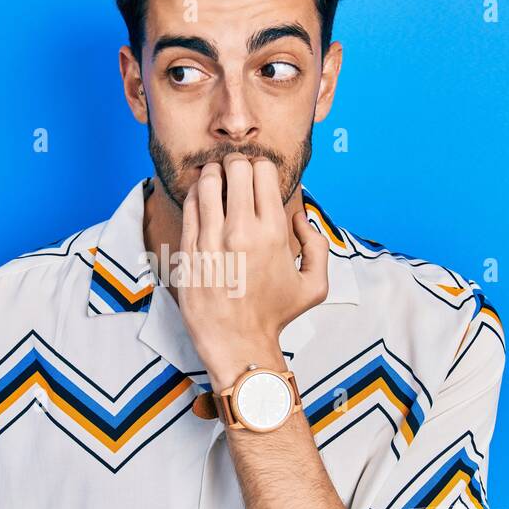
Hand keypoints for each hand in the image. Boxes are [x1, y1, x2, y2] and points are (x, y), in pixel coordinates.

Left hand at [176, 154, 328, 390]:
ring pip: (207, 181)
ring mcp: (212, 240)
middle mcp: (242, 231)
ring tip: (216, 179)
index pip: (263, 171)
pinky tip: (201, 198)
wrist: (238, 344)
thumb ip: (318, 245)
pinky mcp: (189, 250)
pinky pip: (189, 205)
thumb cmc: (275, 316)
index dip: (261, 167)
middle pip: (235, 168)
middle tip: (235, 173)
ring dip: (212, 173)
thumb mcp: (315, 285)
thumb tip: (300, 217)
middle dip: (236, 164)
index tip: (257, 177)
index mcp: (274, 233)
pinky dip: (195, 193)